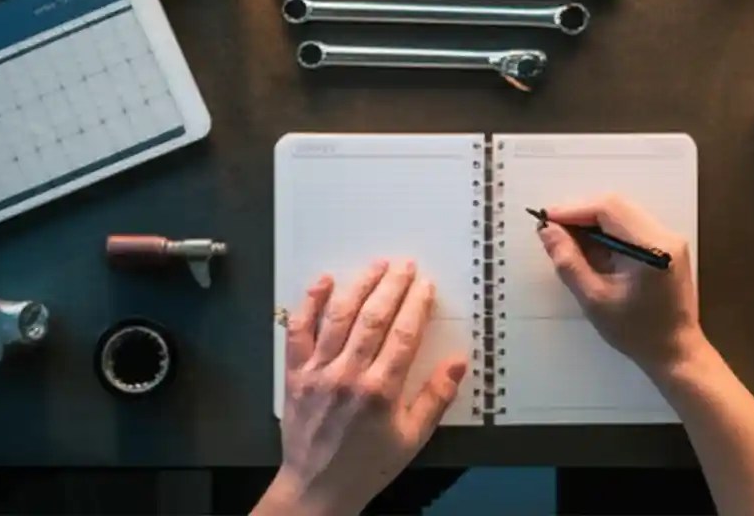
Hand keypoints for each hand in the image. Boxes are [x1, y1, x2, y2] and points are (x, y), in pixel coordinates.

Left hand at [255, 261, 466, 515]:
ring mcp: (319, 372)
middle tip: (405, 265)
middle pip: (373, 318)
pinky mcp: (295, 375)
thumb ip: (436, 397)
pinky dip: (309, 304)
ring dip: (360, 287)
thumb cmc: (368, 465)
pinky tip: (323, 282)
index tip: (425, 286)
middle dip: (392, 287)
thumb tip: (458, 361)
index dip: (416, 305)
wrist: (318, 488)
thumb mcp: (412, 437)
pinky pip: (299, 332)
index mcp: (381, 390)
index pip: (404, 334)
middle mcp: (349, 375)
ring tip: (376, 266)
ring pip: (340, 318)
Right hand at [537, 195, 703, 378]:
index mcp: (652, 247)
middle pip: (616, 206)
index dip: (573, 210)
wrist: (675, 352)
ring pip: (622, 214)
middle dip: (580, 213)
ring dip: (592, 222)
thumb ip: (569, 262)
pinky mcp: (667, 247)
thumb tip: (547, 231)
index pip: (608, 209)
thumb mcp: (594, 299)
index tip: (546, 219)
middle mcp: (665, 235)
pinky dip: (606, 231)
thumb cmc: (636, 332)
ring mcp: (669, 239)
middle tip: (553, 229)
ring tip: (567, 239)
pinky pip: (631, 226)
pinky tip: (590, 247)